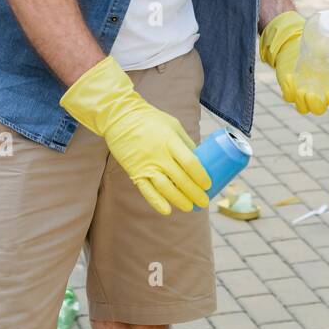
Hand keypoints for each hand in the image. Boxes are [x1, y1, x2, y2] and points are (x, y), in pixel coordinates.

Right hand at [59, 56, 211, 215]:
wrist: (120, 118)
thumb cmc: (151, 120)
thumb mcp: (173, 125)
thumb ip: (185, 143)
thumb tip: (201, 160)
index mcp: (170, 140)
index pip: (190, 162)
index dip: (200, 176)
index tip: (208, 184)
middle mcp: (159, 154)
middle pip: (180, 178)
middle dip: (194, 193)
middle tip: (204, 202)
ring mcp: (146, 164)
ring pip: (165, 187)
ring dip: (179, 200)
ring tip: (190, 208)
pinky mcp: (135, 172)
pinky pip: (146, 190)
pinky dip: (156, 202)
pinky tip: (167, 210)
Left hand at [259, 10, 328, 114]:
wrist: (294, 48)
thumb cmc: (315, 51)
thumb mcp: (325, 51)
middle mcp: (317, 94)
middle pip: (319, 110)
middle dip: (315, 105)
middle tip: (310, 93)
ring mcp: (303, 94)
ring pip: (303, 109)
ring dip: (301, 102)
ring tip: (299, 89)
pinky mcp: (290, 90)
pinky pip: (289, 98)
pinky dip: (288, 90)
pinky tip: (289, 77)